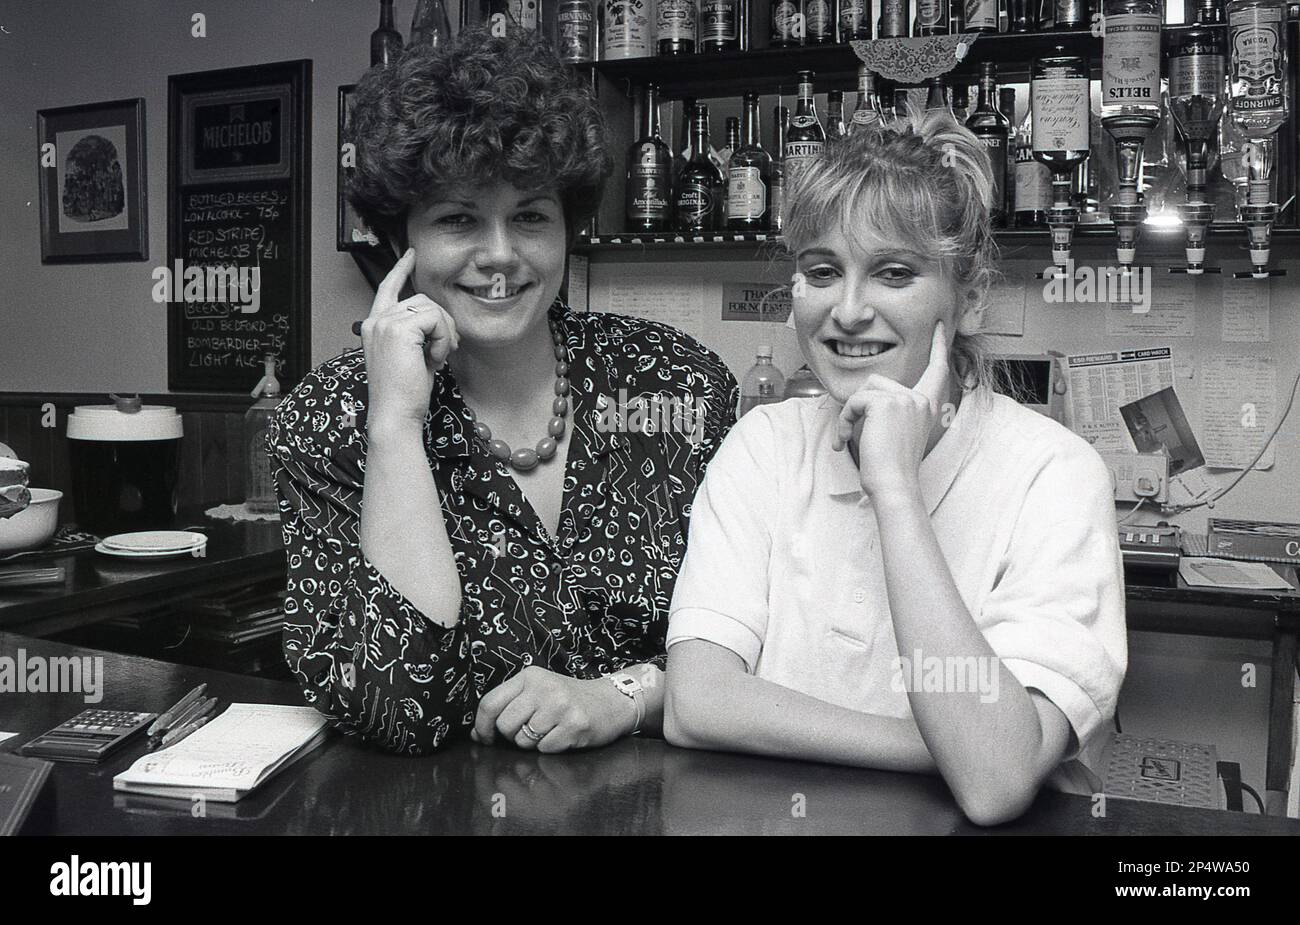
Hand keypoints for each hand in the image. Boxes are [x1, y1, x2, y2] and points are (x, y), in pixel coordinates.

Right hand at [360, 248, 460, 433]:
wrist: (395, 413)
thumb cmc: (404, 393)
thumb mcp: (411, 356)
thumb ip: (417, 334)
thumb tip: (439, 321)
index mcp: (375, 326)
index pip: (388, 288)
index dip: (401, 269)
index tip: (411, 254)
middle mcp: (376, 320)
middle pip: (422, 300)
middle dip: (442, 324)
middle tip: (443, 351)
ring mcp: (385, 322)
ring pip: (432, 309)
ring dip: (444, 334)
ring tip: (436, 357)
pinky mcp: (398, 328)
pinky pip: (436, 320)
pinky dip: (444, 340)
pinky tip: (436, 358)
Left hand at [471, 666, 637, 753]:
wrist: (611, 701)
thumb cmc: (568, 699)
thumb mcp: (537, 692)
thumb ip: (507, 707)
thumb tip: (476, 733)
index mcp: (529, 676)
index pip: (490, 703)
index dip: (482, 726)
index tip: (485, 737)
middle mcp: (544, 687)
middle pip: (505, 725)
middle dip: (512, 735)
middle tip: (530, 730)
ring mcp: (561, 706)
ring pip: (524, 740)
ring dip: (533, 742)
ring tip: (550, 730)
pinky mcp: (575, 725)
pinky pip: (545, 748)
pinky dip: (551, 747)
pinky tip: (563, 735)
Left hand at [832, 319, 950, 500]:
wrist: (893, 485)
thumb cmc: (892, 469)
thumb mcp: (897, 434)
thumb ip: (893, 412)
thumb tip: (867, 401)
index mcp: (927, 407)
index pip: (936, 371)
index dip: (938, 348)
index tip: (938, 326)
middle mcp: (920, 400)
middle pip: (878, 383)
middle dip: (859, 406)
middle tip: (847, 433)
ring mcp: (906, 400)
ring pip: (865, 390)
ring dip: (850, 414)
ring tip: (848, 438)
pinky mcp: (887, 403)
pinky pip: (854, 402)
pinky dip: (843, 421)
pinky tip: (844, 440)